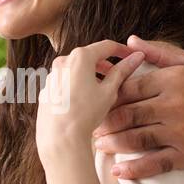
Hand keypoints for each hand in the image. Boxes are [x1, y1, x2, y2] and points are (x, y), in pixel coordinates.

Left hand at [36, 40, 144, 163]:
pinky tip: (85, 99)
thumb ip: (122, 71)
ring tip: (102, 89)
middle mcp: (63, 61)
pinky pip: (66, 80)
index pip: (106, 46)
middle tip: (118, 74)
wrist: (60, 137)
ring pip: (77, 68)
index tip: (131, 56)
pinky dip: (78, 83)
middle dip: (105, 63)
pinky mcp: (48, 88)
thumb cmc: (85, 114)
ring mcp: (52, 74)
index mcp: (80, 57)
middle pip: (89, 56)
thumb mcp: (109, 91)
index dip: (122, 50)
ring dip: (91, 73)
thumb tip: (135, 58)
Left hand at [91, 35, 183, 178]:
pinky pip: (155, 163)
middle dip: (105, 121)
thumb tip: (130, 41)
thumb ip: (158, 52)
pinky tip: (119, 171)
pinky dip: (135, 169)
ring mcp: (179, 132)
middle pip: (128, 114)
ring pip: (137, 138)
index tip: (95, 101)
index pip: (130, 88)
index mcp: (171, 81)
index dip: (109, 96)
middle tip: (89, 125)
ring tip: (98, 145)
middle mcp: (172, 106)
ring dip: (114, 143)